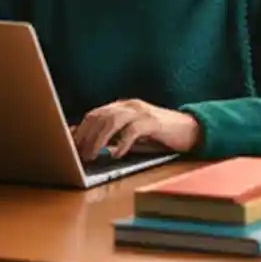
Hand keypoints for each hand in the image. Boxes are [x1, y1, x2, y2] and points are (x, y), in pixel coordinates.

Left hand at [71, 99, 201, 160]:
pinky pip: (133, 130)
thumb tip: (89, 146)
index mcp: (122, 106)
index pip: (94, 114)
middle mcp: (129, 105)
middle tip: (78, 154)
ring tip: (92, 156)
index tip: (69, 145)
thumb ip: (114, 136)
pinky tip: (116, 155)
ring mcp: (141, 111)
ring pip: (112, 121)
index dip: (80, 130)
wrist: (190, 130)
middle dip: (86, 136)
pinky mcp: (154, 122)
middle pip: (100, 116)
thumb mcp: (133, 134)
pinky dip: (122, 143)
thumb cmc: (159, 135)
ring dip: (98, 140)